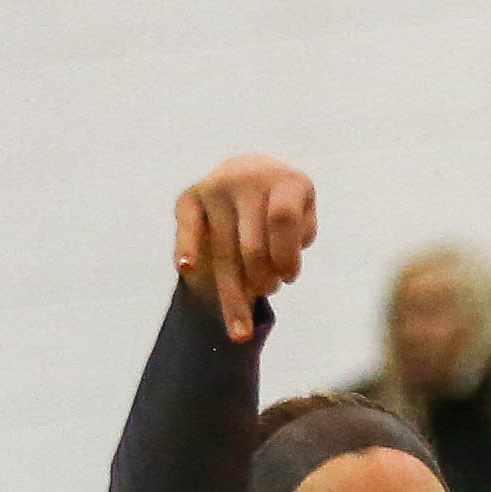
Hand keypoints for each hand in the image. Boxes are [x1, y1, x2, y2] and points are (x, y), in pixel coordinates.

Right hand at [171, 156, 318, 339]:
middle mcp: (247, 179)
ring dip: (235, 291)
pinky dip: (187, 248)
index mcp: (285, 182)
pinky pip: (188, 228)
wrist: (250, 175)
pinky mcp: (189, 197)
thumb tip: (269, 272)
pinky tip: (187, 268)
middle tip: (267, 290)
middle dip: (261, 282)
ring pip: (224, 252)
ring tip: (241, 316)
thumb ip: (295, 240)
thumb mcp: (304, 219)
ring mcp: (216, 187)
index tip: (288, 277)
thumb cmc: (282, 208)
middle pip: (252, 248)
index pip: (282, 220)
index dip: (286, 257)